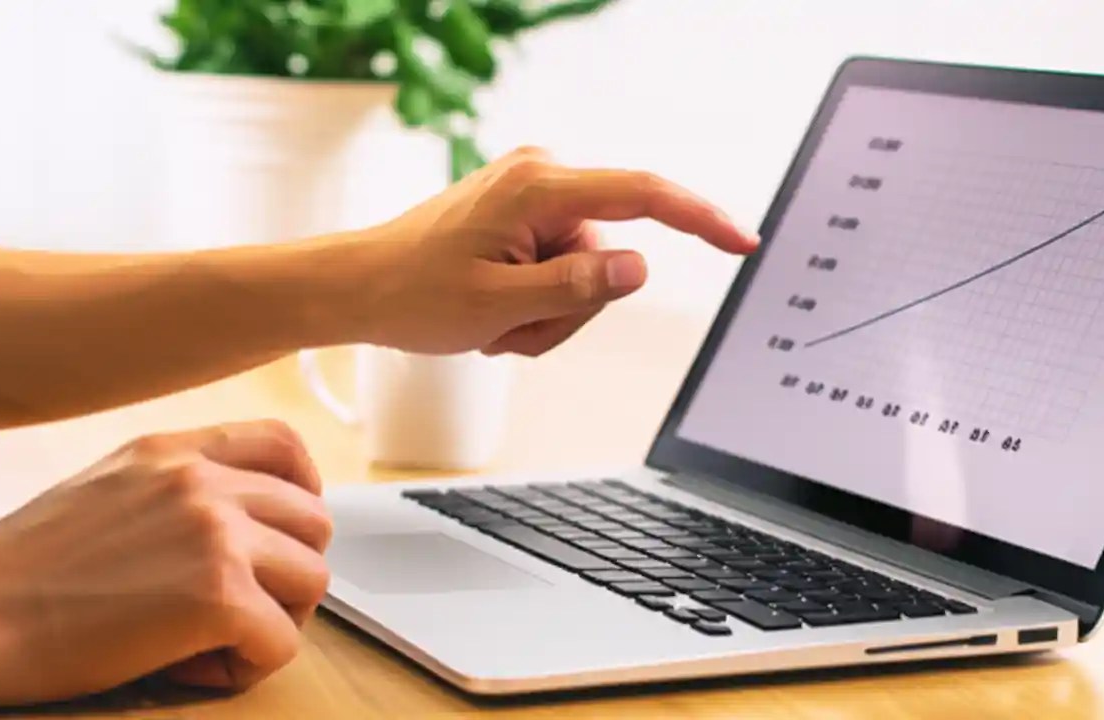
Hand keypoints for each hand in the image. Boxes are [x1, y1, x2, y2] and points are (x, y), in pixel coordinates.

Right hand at [0, 420, 330, 708]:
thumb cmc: (24, 568)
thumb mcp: (108, 487)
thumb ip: (178, 486)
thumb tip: (245, 517)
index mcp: (176, 451)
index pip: (286, 443)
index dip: (305, 490)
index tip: (287, 533)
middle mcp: (204, 481)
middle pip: (315, 521)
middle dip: (289, 573)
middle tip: (239, 610)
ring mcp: (217, 534)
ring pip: (313, 579)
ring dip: (274, 621)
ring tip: (209, 641)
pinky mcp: (219, 595)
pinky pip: (283, 641)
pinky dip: (246, 667)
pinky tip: (188, 666)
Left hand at [359, 146, 758, 355]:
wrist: (360, 287)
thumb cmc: (414, 295)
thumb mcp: (498, 306)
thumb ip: (576, 287)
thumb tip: (642, 265)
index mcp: (539, 187)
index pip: (643, 195)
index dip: (700, 220)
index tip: (743, 243)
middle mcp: (542, 176)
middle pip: (610, 257)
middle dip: (571, 308)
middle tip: (510, 328)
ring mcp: (533, 194)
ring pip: (588, 275)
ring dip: (549, 315)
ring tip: (494, 323)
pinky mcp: (526, 213)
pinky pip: (563, 270)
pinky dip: (537, 305)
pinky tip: (494, 310)